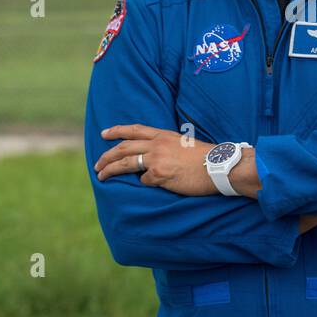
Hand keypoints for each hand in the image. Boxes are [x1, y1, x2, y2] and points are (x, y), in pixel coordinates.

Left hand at [95, 125, 214, 194]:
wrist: (219, 166)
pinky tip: (150, 186)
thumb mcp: (184, 144)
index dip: (117, 131)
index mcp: (164, 135)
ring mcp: (157, 159)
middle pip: (124, 147)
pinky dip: (144, 184)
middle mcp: (157, 144)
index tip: (104, 133)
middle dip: (107, 156)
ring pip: (126, 163)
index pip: (134, 129)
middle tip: (97, 164)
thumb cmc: (206, 158)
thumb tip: (153, 157)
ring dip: (110, 170)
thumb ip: (167, 147)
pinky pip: (144, 181)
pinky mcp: (160, 175)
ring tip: (101, 176)